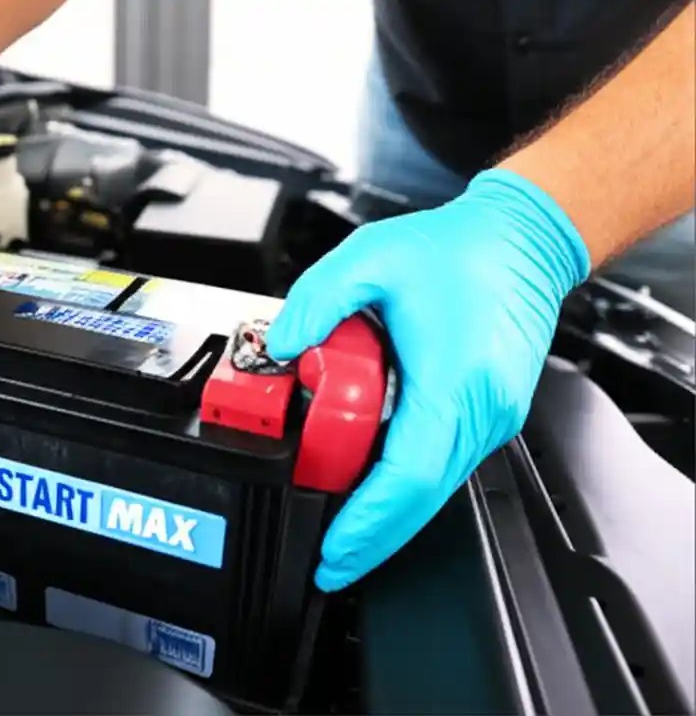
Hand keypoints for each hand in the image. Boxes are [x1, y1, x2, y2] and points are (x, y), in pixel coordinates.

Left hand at [268, 169, 590, 591]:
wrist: (522, 239)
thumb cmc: (459, 250)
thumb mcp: (370, 258)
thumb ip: (316, 301)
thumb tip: (279, 346)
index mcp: (451, 380)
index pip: (406, 477)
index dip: (367, 522)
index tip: (334, 549)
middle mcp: (480, 410)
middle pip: (422, 500)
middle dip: (373, 539)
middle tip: (329, 562)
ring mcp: (492, 418)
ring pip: (436, 490)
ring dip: (389, 517)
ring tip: (343, 536)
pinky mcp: (490, 416)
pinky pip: (444, 467)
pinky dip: (407, 489)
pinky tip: (375, 493)